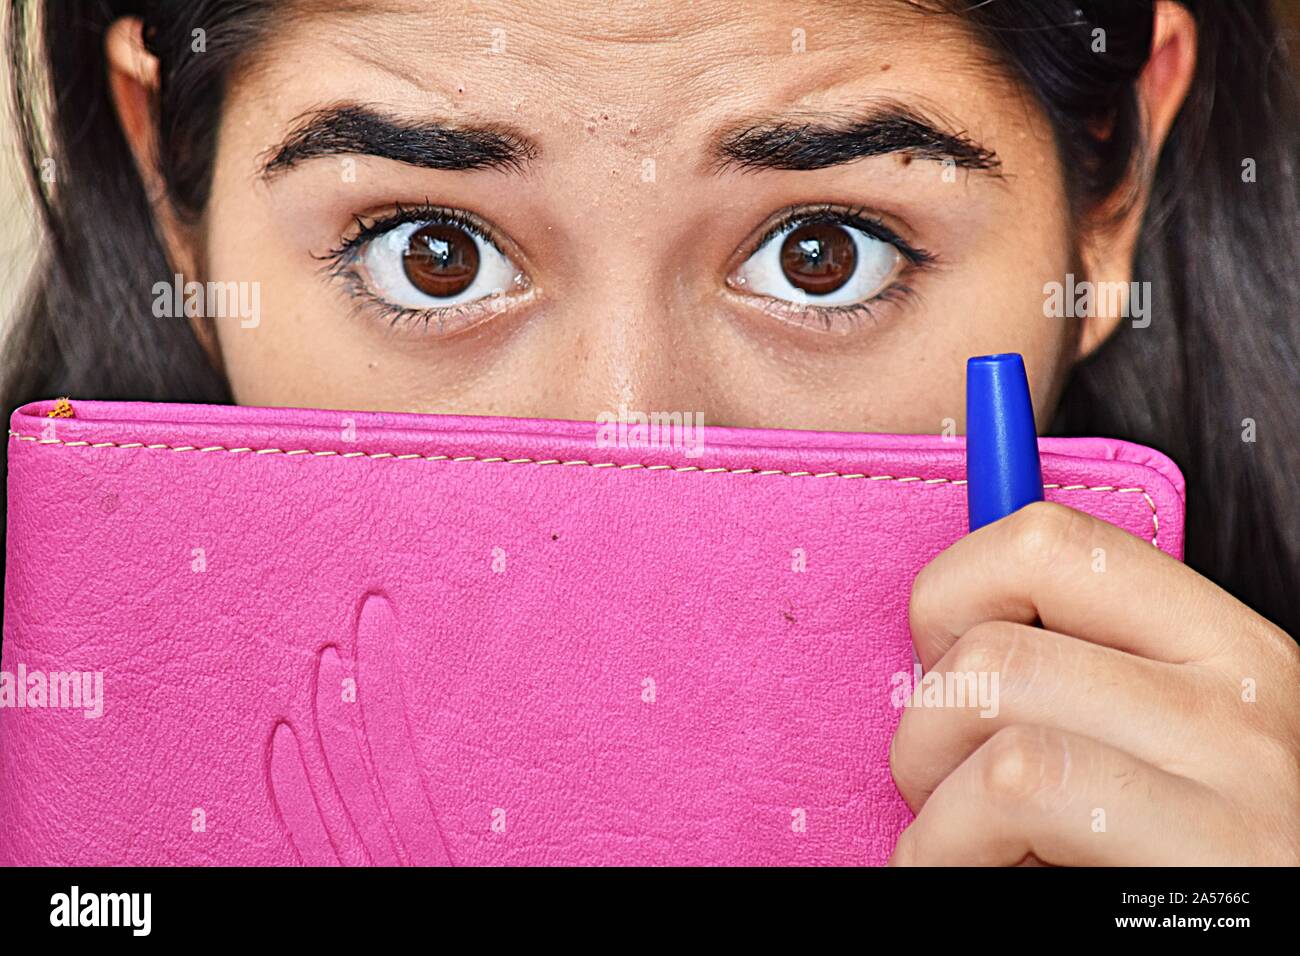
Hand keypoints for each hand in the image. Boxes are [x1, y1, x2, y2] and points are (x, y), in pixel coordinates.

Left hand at [888, 501, 1299, 865]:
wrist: (1269, 925)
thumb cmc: (1196, 851)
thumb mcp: (1157, 738)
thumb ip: (1081, 672)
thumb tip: (947, 636)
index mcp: (1225, 646)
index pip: (1050, 540)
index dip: (952, 591)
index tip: (937, 657)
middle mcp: (1245, 700)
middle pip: (997, 651)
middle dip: (922, 724)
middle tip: (933, 783)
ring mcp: (1240, 789)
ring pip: (999, 727)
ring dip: (930, 800)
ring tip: (951, 844)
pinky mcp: (1211, 872)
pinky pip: (1014, 799)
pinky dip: (944, 850)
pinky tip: (969, 877)